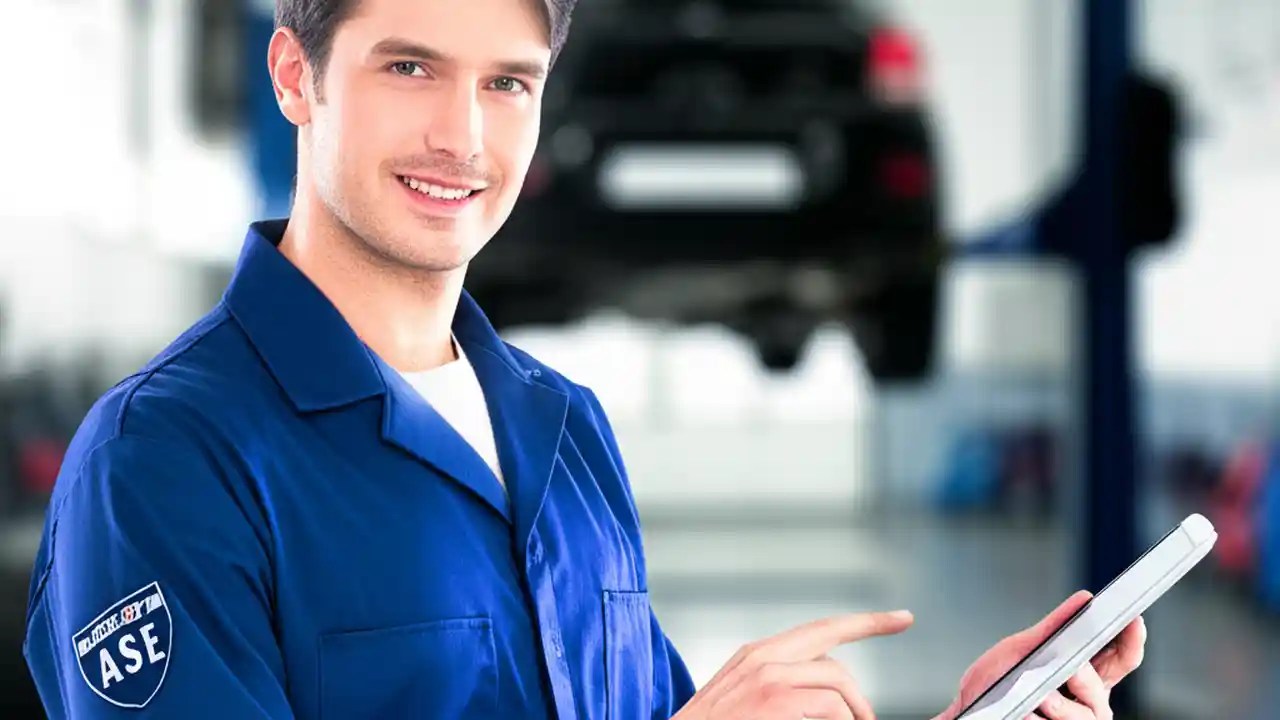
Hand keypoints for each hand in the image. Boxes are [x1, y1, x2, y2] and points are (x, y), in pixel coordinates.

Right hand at [672, 610, 914, 719]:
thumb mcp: (740, 698)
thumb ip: (778, 684)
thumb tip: (823, 694)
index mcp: (756, 654)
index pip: (821, 629)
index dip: (867, 623)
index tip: (902, 618)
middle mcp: (763, 658)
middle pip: (836, 661)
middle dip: (861, 698)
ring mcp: (769, 678)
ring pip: (839, 686)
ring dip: (851, 717)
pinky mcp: (775, 699)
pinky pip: (833, 708)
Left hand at [933, 591, 1147, 719]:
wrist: (971, 707)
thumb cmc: (997, 681)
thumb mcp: (1023, 647)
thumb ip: (1054, 627)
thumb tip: (1084, 600)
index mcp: (1086, 674)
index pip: (1121, 658)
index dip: (1132, 639)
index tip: (1133, 621)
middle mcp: (1087, 700)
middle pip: (1101, 687)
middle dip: (1085, 677)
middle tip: (1069, 669)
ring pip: (1085, 714)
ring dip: (1060, 704)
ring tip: (1039, 698)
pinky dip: (1040, 719)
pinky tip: (1026, 714)